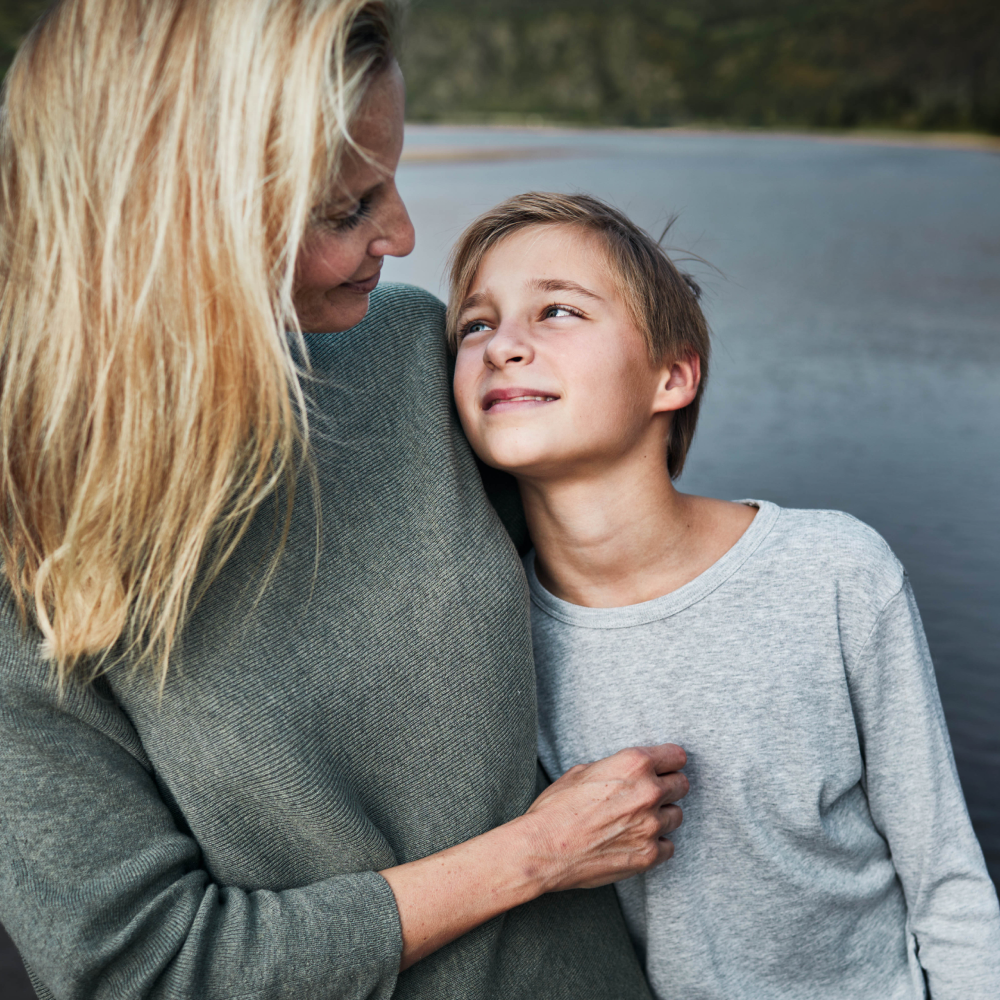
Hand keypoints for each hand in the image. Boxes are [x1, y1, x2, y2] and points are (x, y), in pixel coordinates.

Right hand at [519, 743, 687, 890]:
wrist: (544, 848)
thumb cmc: (556, 808)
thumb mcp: (582, 771)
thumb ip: (615, 769)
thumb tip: (628, 773)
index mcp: (634, 764)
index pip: (676, 756)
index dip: (669, 762)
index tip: (665, 767)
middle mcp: (648, 792)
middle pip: (682, 785)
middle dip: (667, 787)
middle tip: (648, 794)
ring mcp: (651, 826)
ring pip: (676, 816)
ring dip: (661, 816)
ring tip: (637, 820)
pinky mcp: (649, 855)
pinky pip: (668, 846)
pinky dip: (656, 844)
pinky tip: (635, 841)